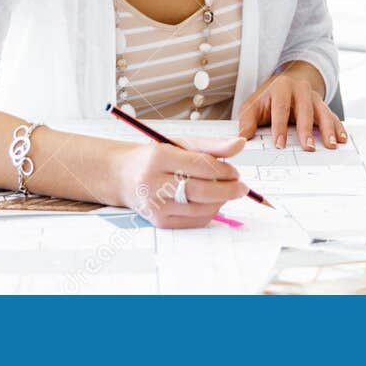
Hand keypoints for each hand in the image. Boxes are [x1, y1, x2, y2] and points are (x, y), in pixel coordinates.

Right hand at [115, 136, 248, 228]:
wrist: (124, 176)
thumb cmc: (156, 157)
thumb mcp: (180, 143)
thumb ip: (211, 144)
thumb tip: (240, 144)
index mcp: (158, 157)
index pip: (200, 165)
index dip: (224, 169)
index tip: (235, 171)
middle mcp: (153, 182)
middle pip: (200, 190)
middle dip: (228, 189)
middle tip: (241, 187)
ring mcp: (155, 205)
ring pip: (200, 208)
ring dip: (220, 202)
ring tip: (225, 192)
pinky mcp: (159, 222)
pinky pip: (194, 221)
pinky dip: (209, 212)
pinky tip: (211, 202)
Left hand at [236, 64, 345, 150]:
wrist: (286, 82)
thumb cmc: (267, 99)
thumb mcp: (252, 106)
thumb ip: (247, 122)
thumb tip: (242, 139)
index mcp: (281, 88)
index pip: (281, 108)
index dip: (280, 126)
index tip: (280, 144)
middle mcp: (300, 90)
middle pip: (305, 110)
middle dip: (306, 130)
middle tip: (308, 148)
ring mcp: (314, 97)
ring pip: (323, 112)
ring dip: (328, 129)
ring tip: (331, 145)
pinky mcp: (323, 106)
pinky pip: (332, 116)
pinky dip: (338, 127)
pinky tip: (342, 139)